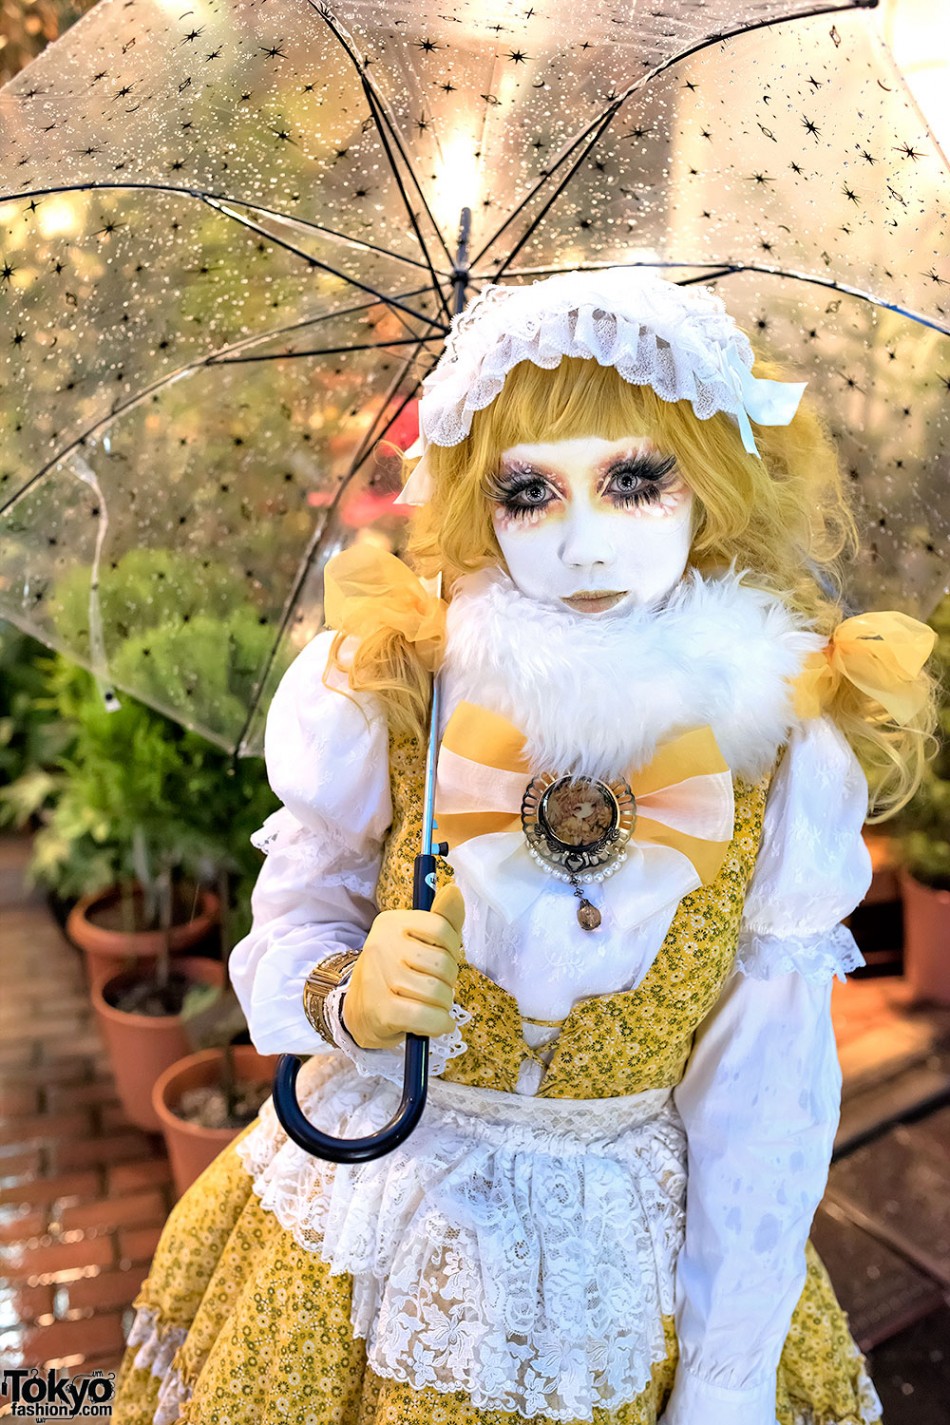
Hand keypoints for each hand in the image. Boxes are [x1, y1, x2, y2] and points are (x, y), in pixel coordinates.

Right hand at [341, 885, 464, 1049]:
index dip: (452, 950)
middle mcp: (382, 945)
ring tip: (432, 1005)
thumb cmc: (398, 972)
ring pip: (437, 992)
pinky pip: (427, 1017)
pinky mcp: (381, 1010)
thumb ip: (443, 918)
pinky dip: (439, 1024)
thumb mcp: (420, 940)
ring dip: (444, 1006)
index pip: (442, 929)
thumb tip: (454, 890)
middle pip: (443, 964)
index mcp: (392, 923)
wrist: (360, 1012)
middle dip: (448, 981)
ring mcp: (380, 977)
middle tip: (435, 986)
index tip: (442, 959)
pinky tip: (437, 1023)